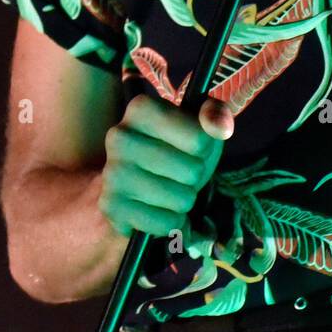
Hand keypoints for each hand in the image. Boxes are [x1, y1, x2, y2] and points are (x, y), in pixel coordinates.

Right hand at [99, 93, 233, 238]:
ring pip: (181, 200)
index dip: (204, 149)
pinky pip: (166, 224)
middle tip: (179, 173)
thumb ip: (215, 116)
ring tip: (169, 190)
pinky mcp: (111, 206)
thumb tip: (219, 125)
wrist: (135, 184)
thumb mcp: (200, 127)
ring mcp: (112, 172)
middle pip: (192, 171)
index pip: (200, 139)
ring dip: (184, 200)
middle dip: (194, 177)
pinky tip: (160, 210)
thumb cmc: (175, 150)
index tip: (190, 147)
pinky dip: (172, 222)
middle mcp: (120, 136)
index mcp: (141, 107)